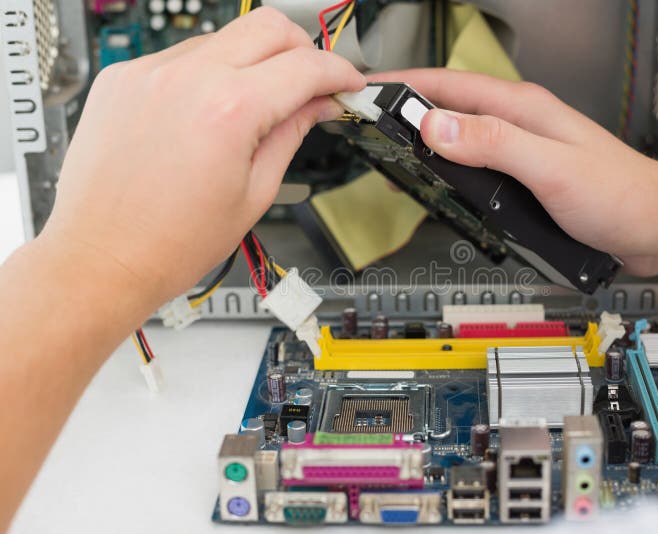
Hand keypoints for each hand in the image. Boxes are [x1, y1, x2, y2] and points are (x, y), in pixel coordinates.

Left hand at [43, 7, 364, 303]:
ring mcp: (148, 72)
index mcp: (227, 110)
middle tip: (311, 85)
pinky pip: (182, 57)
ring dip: (254, 62)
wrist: (102, 258)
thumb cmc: (170, 242)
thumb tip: (317, 105)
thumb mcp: (255, 193)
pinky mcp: (123, 78)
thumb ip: (292, 135)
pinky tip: (209, 112)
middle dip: (303, 50)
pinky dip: (208, 74)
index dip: (340, 73)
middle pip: (269, 26)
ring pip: (225, 37)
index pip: (306, 66)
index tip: (347, 83)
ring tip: (256, 108)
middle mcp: (186, 78)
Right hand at [370, 69, 657, 275]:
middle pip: (447, 110)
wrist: (656, 228)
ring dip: (422, 148)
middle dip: (403, 117)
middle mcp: (518, 124)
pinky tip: (439, 189)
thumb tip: (436, 127)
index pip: (447, 86)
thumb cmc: (620, 195)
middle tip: (368, 131)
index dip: (403, 87)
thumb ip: (494, 144)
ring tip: (392, 162)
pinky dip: (447, 174)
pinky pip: (473, 167)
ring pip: (458, 140)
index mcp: (522, 109)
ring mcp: (521, 151)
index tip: (366, 93)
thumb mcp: (550, 168)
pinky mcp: (524, 178)